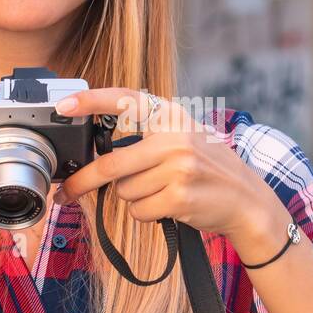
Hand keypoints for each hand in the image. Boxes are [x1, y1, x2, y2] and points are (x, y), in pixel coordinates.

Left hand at [54, 88, 283, 247]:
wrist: (247, 200)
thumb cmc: (209, 170)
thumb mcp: (185, 139)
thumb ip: (149, 138)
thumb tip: (99, 156)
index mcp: (172, 117)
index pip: (126, 100)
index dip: (92, 100)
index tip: (64, 105)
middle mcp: (175, 138)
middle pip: (111, 164)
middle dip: (84, 182)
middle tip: (66, 191)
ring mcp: (179, 167)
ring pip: (125, 191)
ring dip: (134, 198)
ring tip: (161, 192)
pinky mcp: (180, 196)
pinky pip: (139, 210)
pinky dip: (147, 213)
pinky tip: (169, 206)